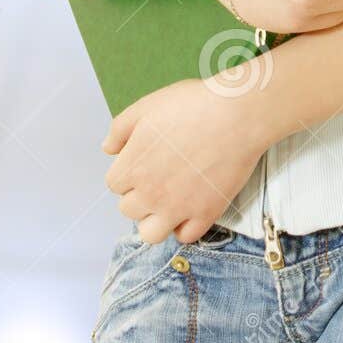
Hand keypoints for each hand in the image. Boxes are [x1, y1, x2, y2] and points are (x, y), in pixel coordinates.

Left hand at [102, 75, 269, 244]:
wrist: (234, 116)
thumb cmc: (190, 106)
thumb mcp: (146, 106)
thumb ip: (119, 129)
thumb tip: (107, 148)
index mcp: (133, 168)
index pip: (113, 184)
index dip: (126, 171)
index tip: (141, 160)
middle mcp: (150, 194)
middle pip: (128, 209)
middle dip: (137, 193)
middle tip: (156, 175)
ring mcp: (178, 209)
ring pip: (150, 234)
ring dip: (153, 218)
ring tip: (166, 199)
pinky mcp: (205, 215)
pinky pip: (184, 237)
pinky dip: (182, 227)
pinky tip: (188, 207)